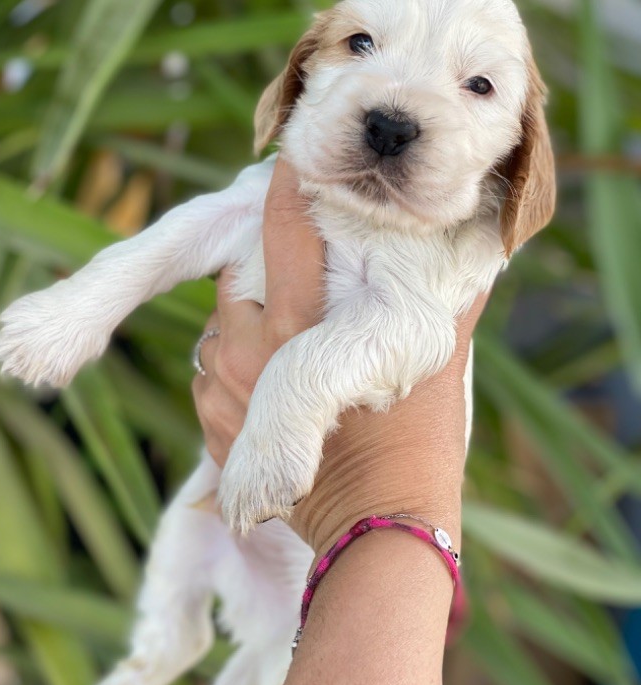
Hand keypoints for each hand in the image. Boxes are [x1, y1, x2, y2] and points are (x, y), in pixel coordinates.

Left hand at [191, 157, 486, 552]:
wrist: (377, 526)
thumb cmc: (415, 438)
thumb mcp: (436, 355)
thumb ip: (443, 290)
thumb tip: (476, 238)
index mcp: (302, 322)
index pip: (283, 226)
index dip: (286, 185)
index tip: (292, 159)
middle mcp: (249, 348)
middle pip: (236, 277)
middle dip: (263, 279)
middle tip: (301, 300)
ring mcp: (221, 390)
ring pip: (218, 327)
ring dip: (246, 330)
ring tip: (291, 358)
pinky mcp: (210, 425)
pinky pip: (209, 374)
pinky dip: (233, 377)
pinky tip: (273, 399)